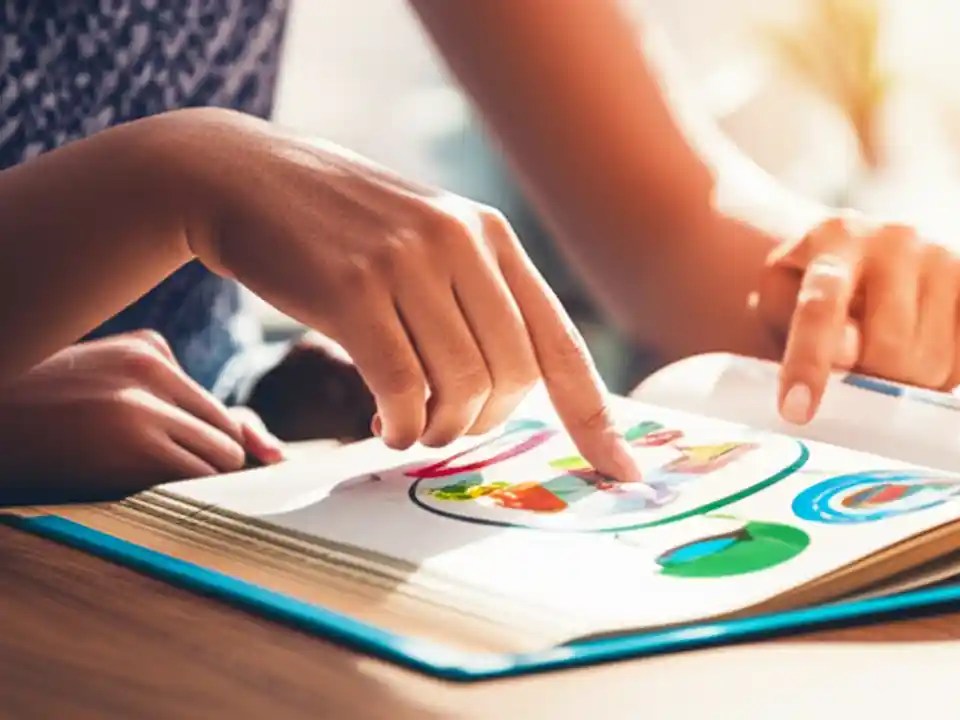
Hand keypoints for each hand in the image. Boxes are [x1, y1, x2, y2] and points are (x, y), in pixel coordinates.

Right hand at [0, 331, 283, 503]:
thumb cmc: (37, 416)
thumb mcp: (106, 388)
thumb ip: (176, 407)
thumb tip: (268, 450)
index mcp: (149, 349)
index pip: (219, 410)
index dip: (225, 450)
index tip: (225, 475)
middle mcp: (153, 371)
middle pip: (229, 436)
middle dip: (218, 471)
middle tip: (181, 495)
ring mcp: (143, 409)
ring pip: (219, 462)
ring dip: (203, 489)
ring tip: (153, 498)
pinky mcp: (131, 450)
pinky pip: (192, 484)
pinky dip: (189, 502)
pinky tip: (154, 507)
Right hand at [156, 109, 638, 480]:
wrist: (244, 177)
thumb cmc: (341, 229)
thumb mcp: (426, 238)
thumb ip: (475, 296)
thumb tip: (517, 386)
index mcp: (491, 237)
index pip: (561, 344)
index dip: (594, 419)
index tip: (621, 474)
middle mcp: (462, 243)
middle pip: (513, 377)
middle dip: (484, 424)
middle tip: (445, 428)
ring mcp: (409, 262)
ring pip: (461, 388)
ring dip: (437, 429)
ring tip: (407, 426)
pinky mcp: (354, 287)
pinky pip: (401, 388)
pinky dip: (398, 424)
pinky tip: (380, 424)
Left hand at [752, 216, 959, 423]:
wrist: (865, 251)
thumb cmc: (815, 287)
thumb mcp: (784, 303)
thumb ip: (800, 329)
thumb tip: (846, 354)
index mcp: (833, 238)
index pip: (820, 307)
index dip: (808, 362)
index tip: (795, 410)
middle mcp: (894, 237)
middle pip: (889, 347)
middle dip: (870, 378)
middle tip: (858, 372)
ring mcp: (943, 254)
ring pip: (932, 361)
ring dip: (907, 382)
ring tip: (889, 357)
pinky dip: (944, 375)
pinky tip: (923, 351)